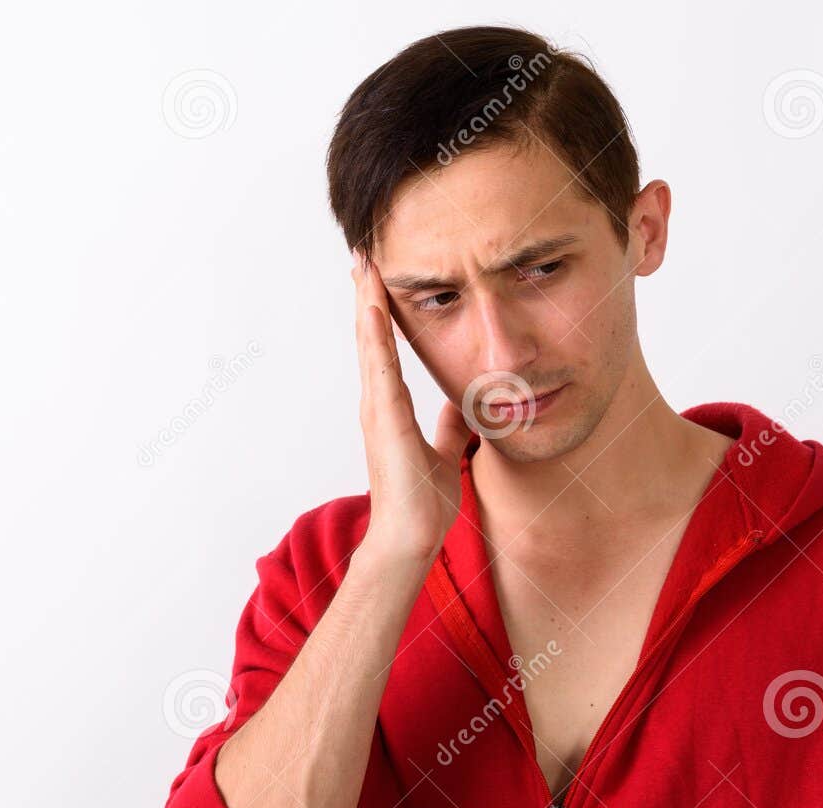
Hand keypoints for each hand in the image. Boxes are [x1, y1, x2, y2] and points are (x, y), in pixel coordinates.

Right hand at [351, 250, 469, 565]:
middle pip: (369, 336)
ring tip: (363, 264)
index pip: (385, 348)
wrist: (410, 537)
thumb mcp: (445, 451)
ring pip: (369, 343)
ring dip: (366, 302)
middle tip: (362, 254)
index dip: (381, 313)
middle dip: (366, 295)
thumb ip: (449, 425)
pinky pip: (380, 366)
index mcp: (392, 408)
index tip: (379, 279)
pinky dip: (375, 334)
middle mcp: (378, 402)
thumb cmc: (423, 503)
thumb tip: (460, 402)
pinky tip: (373, 305)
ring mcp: (377, 408)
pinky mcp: (385, 418)